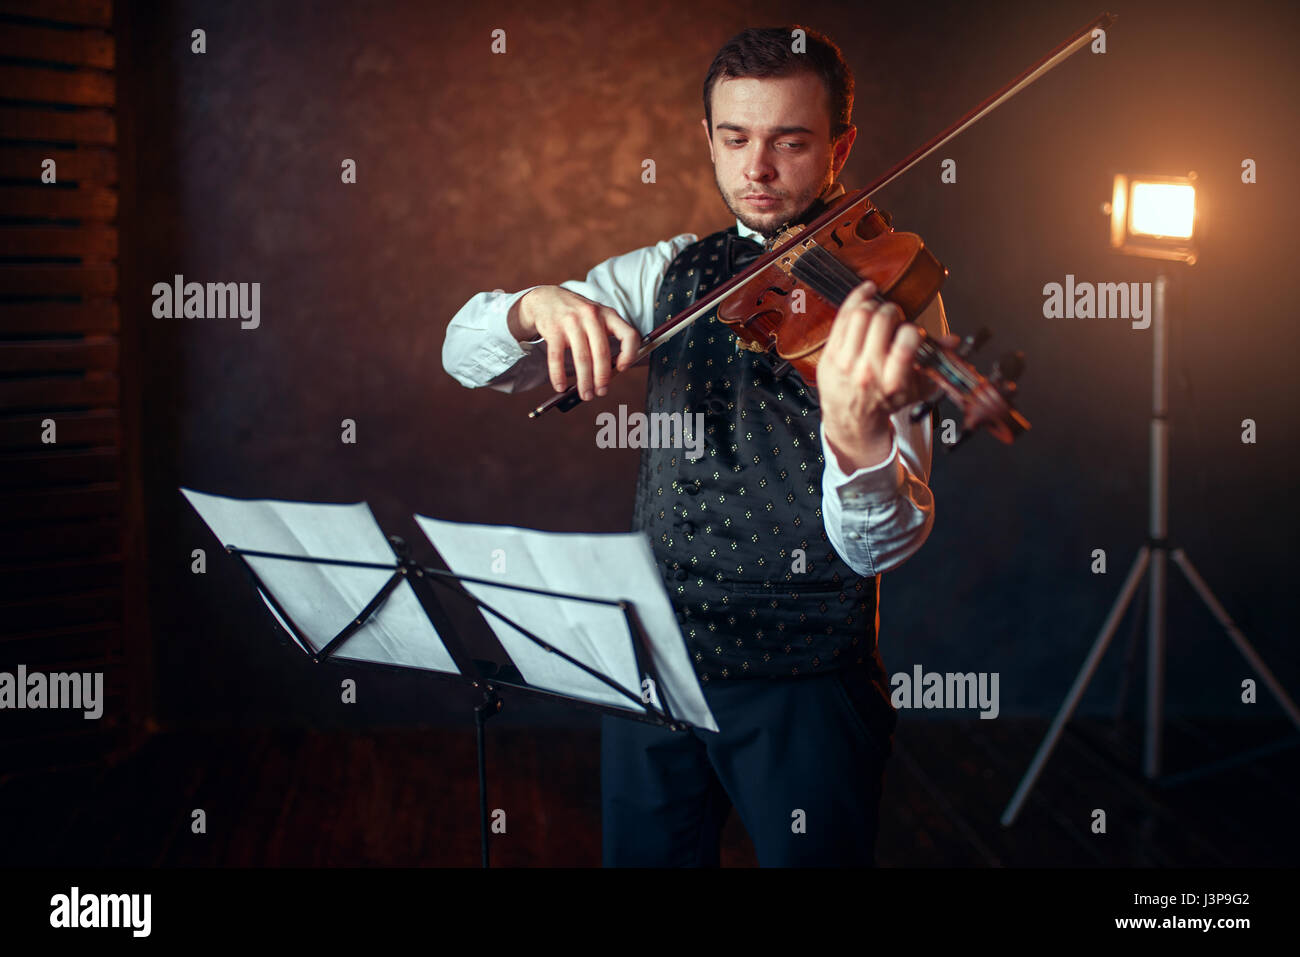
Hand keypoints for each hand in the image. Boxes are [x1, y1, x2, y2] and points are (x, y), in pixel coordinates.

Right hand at [509, 286, 640, 399]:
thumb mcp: (597, 317)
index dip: (629, 354)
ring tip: (585, 394)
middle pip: (602, 353)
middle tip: (601, 392)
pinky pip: (557, 358)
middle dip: (602, 378)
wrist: (547, 298)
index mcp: (608, 315)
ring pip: (582, 358)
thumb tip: (611, 373)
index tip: (622, 368)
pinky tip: (561, 387)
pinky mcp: (553, 330)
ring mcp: (571, 322)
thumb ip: (606, 338)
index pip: (628, 335)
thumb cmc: (577, 314)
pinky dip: (558, 376)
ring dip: (584, 382)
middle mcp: (592, 316)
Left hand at [816, 281, 957, 471]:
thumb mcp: (916, 389)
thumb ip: (935, 362)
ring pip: (861, 314)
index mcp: (893, 380)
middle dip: (893, 312)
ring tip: (879, 313)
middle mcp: (868, 370)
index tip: (912, 331)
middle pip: (882, 320)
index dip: (913, 329)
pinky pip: (842, 316)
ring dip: (874, 306)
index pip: (906, 342)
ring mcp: (846, 361)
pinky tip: (866, 293)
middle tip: (895, 318)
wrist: (852, 418)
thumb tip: (952, 340)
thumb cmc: (886, 400)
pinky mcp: (831, 353)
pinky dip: (856, 299)